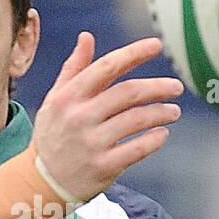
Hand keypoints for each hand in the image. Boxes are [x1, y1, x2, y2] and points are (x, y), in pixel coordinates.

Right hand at [31, 33, 182, 202]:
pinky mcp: (102, 167)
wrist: (41, 181)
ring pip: (136, 120)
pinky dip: (154, 139)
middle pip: (128, 93)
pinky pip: (137, 149)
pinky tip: (162, 133)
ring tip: (174, 111)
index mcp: (69, 97)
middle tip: (176, 87)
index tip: (156, 45)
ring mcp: (91, 143)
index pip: (107, 67)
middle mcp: (80, 117)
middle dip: (157, 87)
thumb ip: (73, 69)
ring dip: (161, 113)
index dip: (134, 53)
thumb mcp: (56, 100)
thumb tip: (86, 37)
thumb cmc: (53, 135)